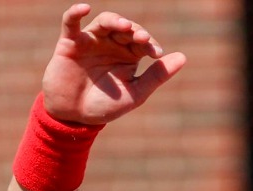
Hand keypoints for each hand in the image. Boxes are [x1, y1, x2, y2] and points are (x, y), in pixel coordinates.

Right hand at [41, 5, 186, 126]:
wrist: (74, 117)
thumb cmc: (105, 106)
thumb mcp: (135, 94)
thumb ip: (156, 76)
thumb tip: (182, 57)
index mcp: (129, 55)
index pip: (143, 42)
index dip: (150, 44)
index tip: (156, 53)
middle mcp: (111, 44)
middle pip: (126, 28)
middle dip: (135, 31)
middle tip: (142, 38)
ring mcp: (91, 41)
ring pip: (104, 22)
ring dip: (114, 20)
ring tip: (123, 25)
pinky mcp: (70, 42)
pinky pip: (71, 22)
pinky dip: (76, 12)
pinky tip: (84, 7)